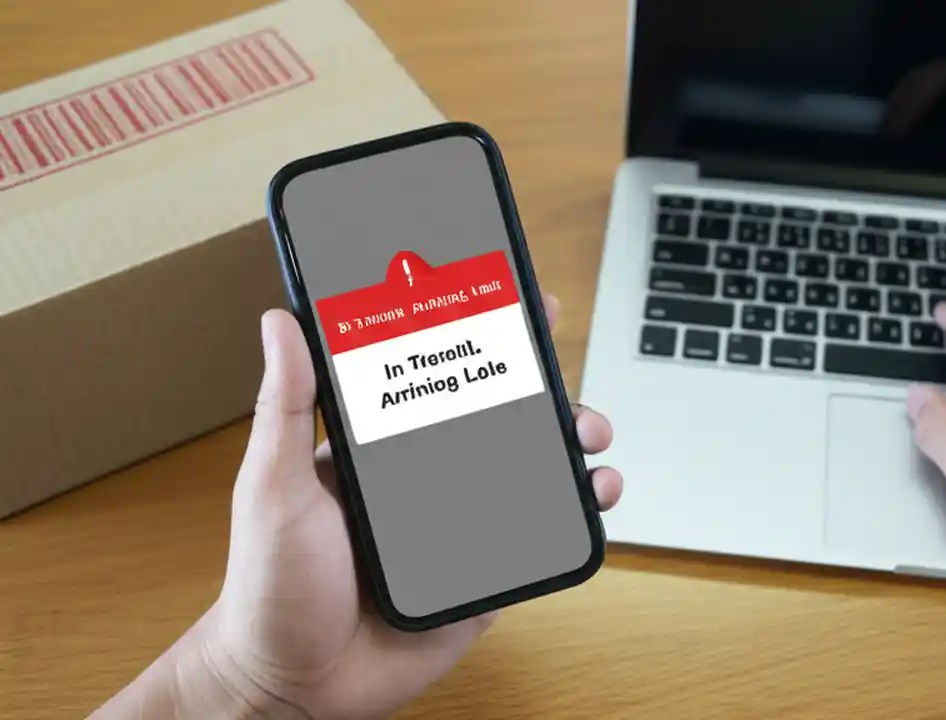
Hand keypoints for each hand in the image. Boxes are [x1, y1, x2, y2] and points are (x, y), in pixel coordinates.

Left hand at [207, 294, 619, 718]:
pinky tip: (593, 494)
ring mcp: (462, 524)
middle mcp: (426, 476)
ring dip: (571, 441)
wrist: (294, 685)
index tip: (511, 297)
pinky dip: (576, 511)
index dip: (477, 333)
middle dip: (542, 382)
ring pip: (532, 469)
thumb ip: (286, 406)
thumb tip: (281, 321)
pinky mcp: (486, 572)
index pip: (436, 374)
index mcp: (380, 446)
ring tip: (589, 435)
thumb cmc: (268, 586)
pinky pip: (541, 534)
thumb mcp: (273, 485)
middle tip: (558, 363)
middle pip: (499, 414)